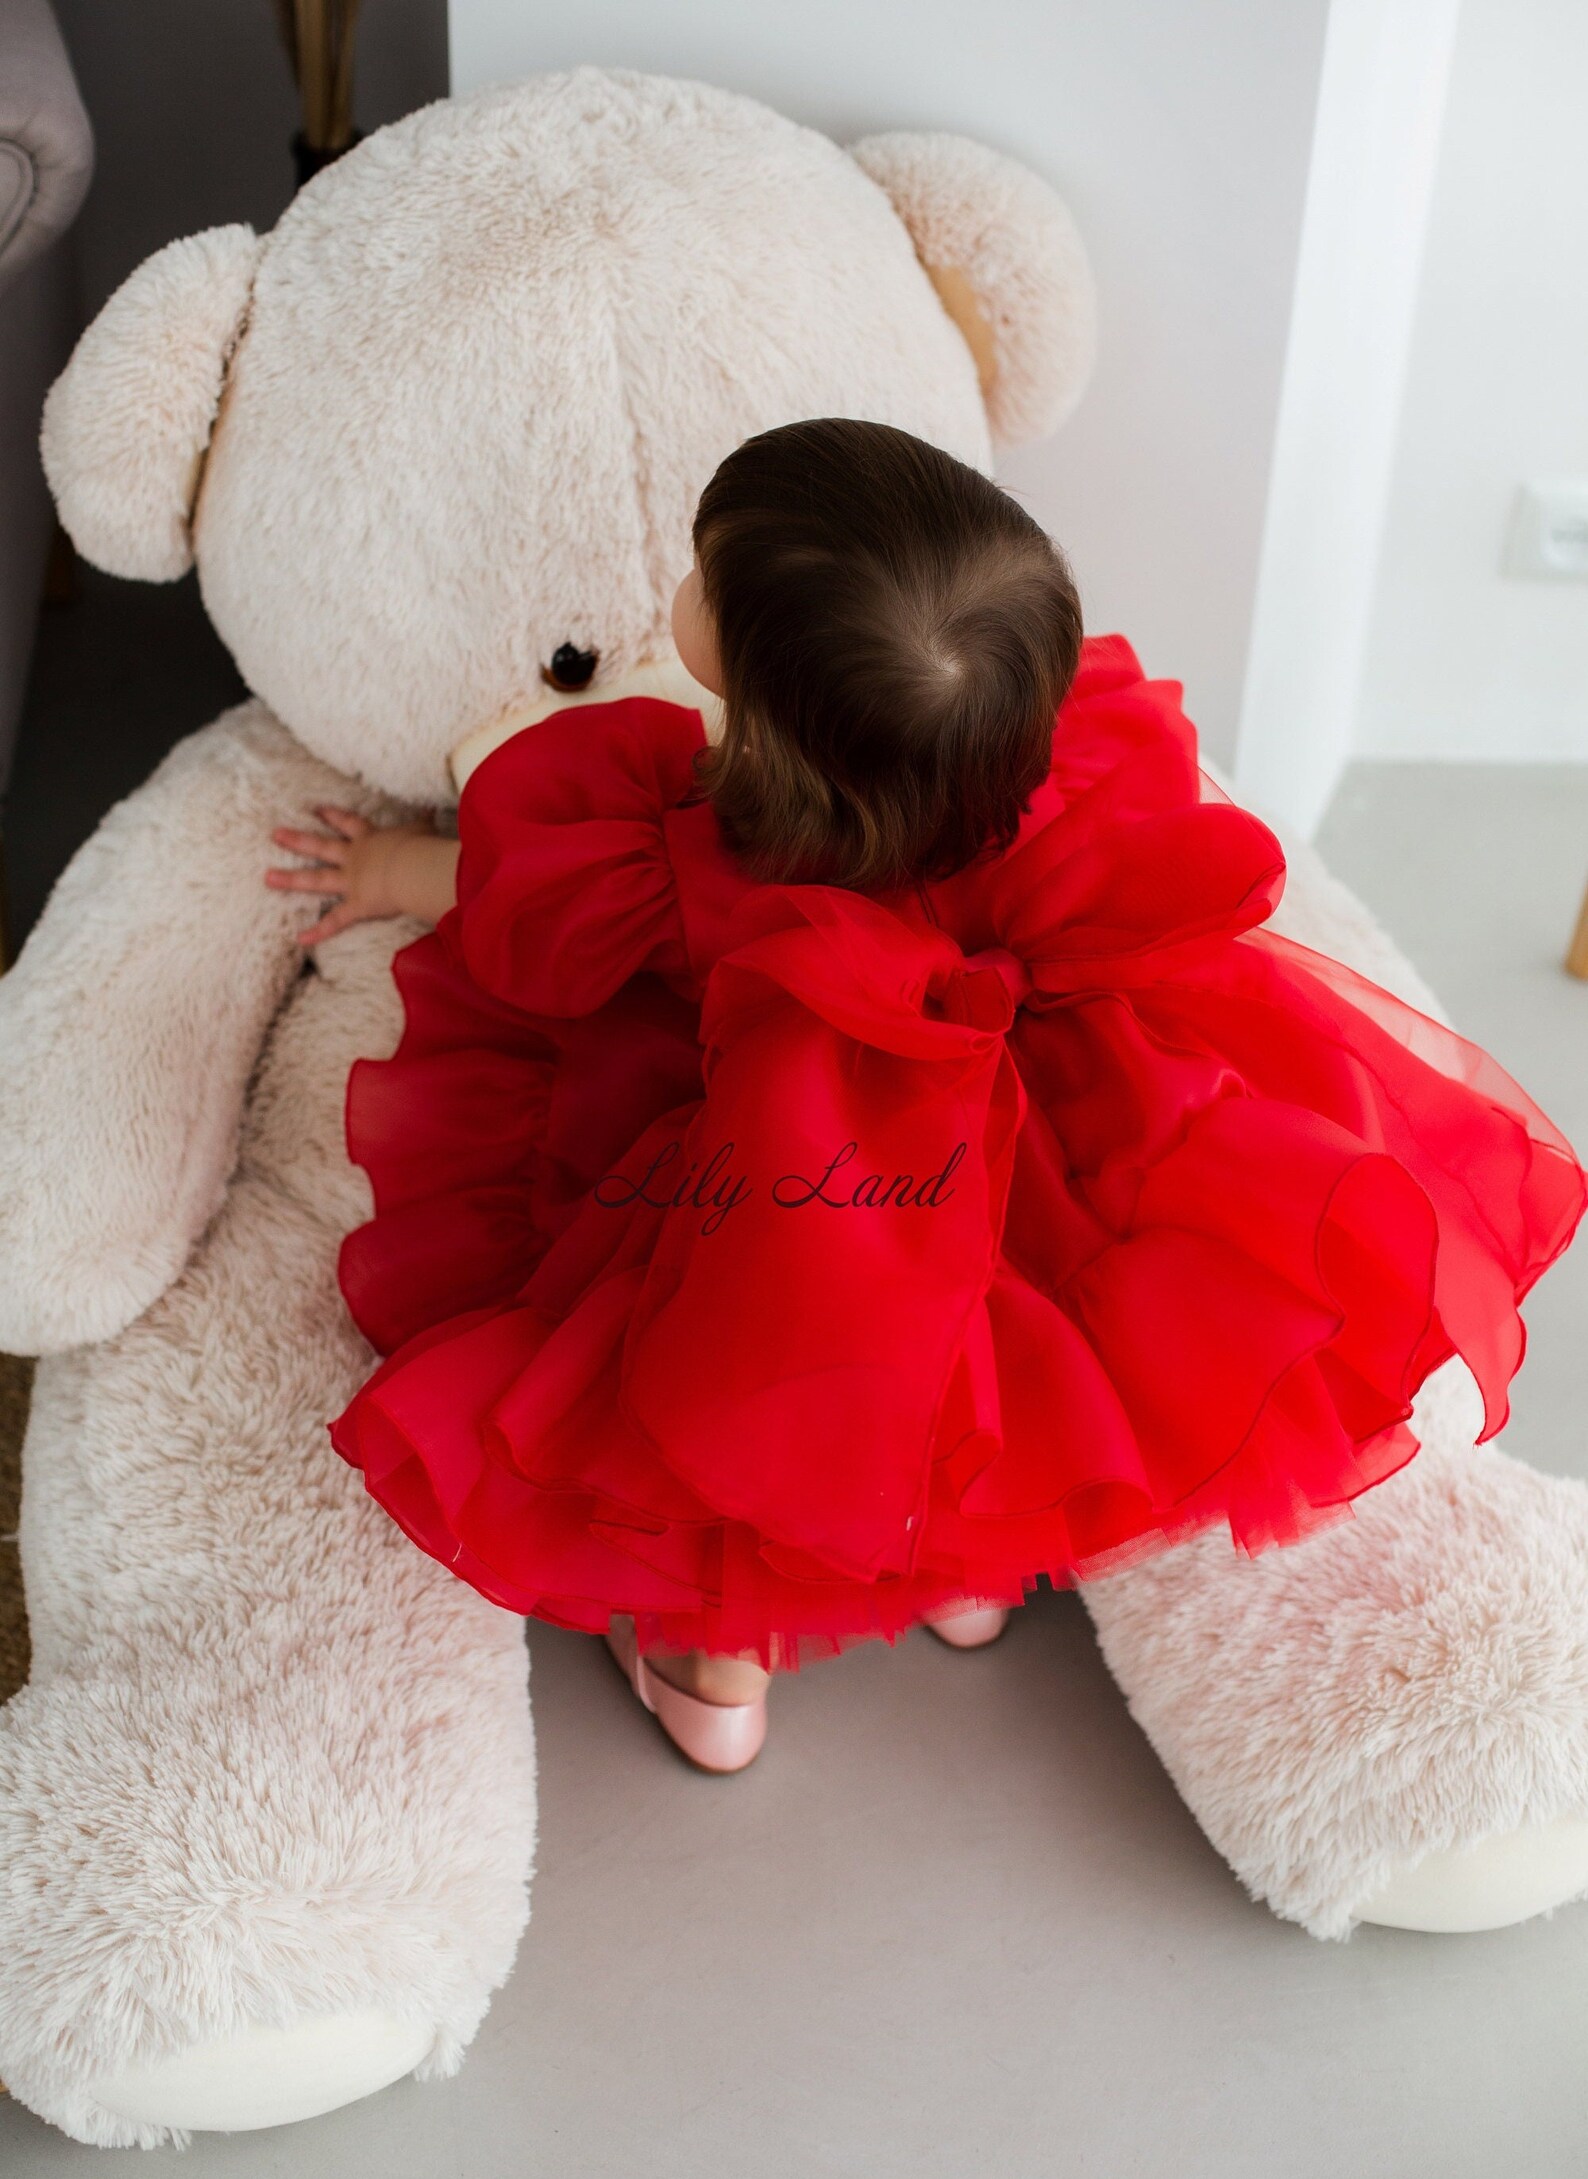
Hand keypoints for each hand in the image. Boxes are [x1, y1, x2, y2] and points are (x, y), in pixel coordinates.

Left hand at [265, 806, 439, 945]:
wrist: (415, 867)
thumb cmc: (420, 846)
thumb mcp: (423, 827)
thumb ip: (425, 818)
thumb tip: (434, 805)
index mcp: (370, 839)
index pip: (348, 824)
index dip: (332, 816)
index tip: (315, 810)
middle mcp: (354, 858)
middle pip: (320, 847)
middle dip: (297, 840)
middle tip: (275, 834)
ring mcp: (352, 882)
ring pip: (316, 880)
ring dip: (291, 879)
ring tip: (268, 877)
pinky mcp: (357, 905)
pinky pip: (335, 921)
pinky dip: (319, 931)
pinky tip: (300, 939)